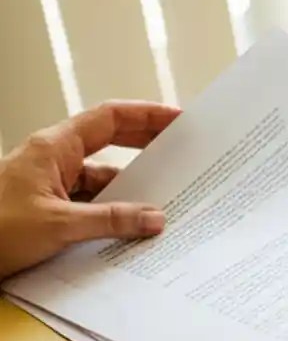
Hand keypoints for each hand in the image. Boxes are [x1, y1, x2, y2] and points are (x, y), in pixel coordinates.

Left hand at [0, 100, 179, 278]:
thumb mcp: (58, 225)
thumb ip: (111, 220)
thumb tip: (156, 218)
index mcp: (54, 147)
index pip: (110, 118)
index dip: (147, 115)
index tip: (180, 120)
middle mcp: (54, 159)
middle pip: (110, 140)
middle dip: (148, 144)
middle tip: (185, 150)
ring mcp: (51, 183)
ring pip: (103, 177)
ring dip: (132, 187)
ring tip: (168, 196)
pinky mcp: (50, 207)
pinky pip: (92, 202)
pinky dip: (115, 210)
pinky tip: (136, 224)